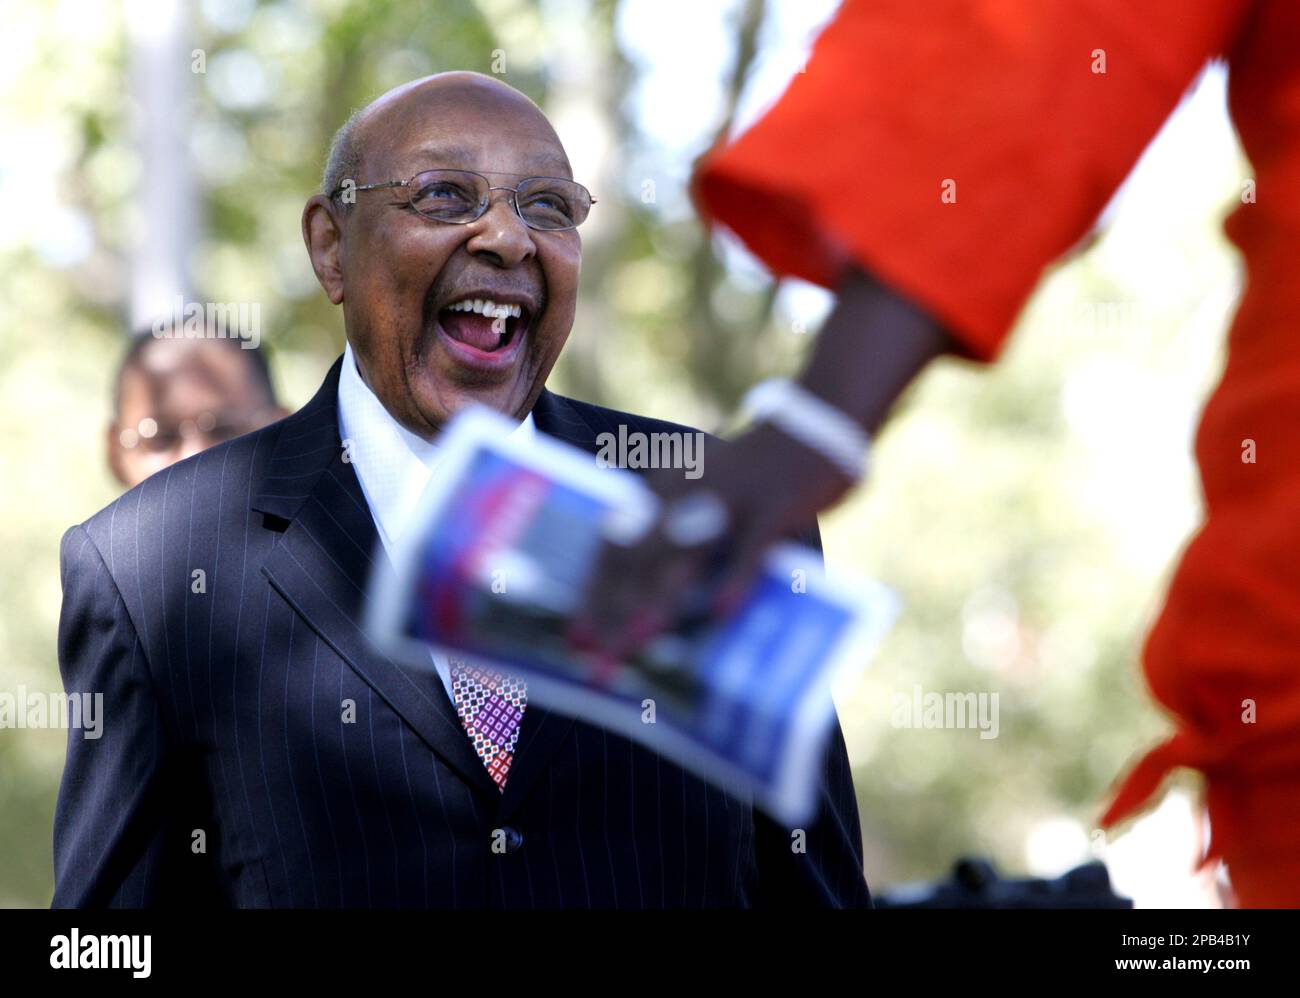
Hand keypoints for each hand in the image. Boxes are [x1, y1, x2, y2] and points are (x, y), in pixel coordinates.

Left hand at [569, 420, 854, 660]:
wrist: (810, 428)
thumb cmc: (753, 479)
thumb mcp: (702, 496)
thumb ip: (676, 541)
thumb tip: (648, 608)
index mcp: (663, 491)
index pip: (615, 545)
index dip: (593, 593)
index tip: (578, 640)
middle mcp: (686, 492)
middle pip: (640, 556)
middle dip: (615, 609)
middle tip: (600, 658)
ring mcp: (730, 497)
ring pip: (687, 553)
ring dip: (660, 598)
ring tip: (638, 639)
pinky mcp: (773, 505)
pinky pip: (751, 546)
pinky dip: (737, 579)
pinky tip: (724, 613)